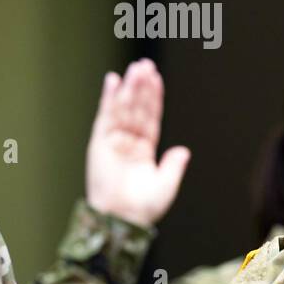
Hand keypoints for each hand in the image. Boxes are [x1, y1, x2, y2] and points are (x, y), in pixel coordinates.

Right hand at [85, 59, 189, 227]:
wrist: (123, 219)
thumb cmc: (144, 208)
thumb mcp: (166, 185)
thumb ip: (173, 165)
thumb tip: (183, 150)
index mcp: (144, 151)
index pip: (150, 118)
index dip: (154, 99)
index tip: (157, 79)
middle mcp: (128, 143)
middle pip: (137, 109)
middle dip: (142, 87)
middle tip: (146, 64)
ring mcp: (114, 141)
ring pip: (123, 109)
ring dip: (129, 88)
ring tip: (135, 68)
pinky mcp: (100, 143)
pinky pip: (106, 116)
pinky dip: (109, 98)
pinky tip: (113, 81)